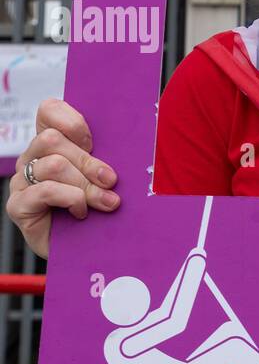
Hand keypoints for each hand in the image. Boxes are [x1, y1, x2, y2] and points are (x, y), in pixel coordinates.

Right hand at [6, 98, 119, 259]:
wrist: (86, 252)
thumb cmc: (98, 212)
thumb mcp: (106, 178)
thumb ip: (108, 156)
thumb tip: (134, 143)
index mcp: (50, 143)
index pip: (48, 111)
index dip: (72, 120)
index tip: (93, 141)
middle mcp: (31, 158)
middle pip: (53, 140)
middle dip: (89, 162)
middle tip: (111, 181)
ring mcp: (21, 182)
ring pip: (52, 165)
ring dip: (86, 185)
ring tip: (105, 202)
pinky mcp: (18, 206)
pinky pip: (44, 190)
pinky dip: (70, 199)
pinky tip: (81, 212)